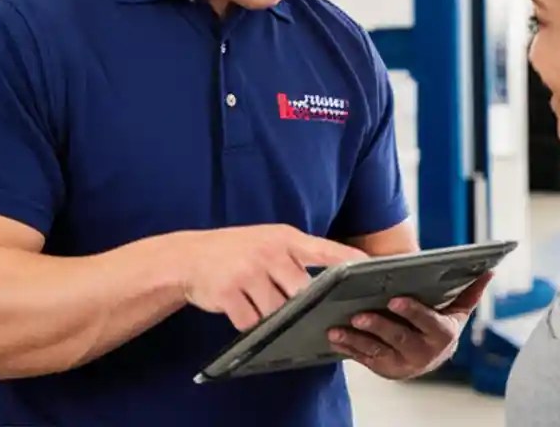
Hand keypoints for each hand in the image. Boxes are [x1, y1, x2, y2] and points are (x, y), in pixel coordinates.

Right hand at [177, 224, 365, 330]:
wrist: (188, 256)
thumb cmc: (237, 250)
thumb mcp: (270, 240)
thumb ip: (298, 256)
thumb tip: (333, 279)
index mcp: (285, 238)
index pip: (326, 251)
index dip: (350, 262)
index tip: (371, 271)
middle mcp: (269, 252)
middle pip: (302, 292)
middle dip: (298, 303)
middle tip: (287, 301)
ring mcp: (248, 272)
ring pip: (276, 311)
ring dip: (269, 314)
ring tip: (254, 298)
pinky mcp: (228, 293)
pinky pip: (250, 322)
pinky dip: (248, 321)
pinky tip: (238, 306)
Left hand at [327, 273, 492, 379]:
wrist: (431, 356)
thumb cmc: (441, 324)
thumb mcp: (458, 310)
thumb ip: (470, 291)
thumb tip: (489, 270)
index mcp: (442, 335)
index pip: (428, 322)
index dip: (413, 312)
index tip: (395, 299)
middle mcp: (423, 354)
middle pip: (398, 338)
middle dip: (378, 326)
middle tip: (358, 315)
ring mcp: (402, 364)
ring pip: (377, 351)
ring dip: (356, 340)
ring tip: (337, 328)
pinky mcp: (384, 369)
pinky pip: (364, 359)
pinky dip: (348, 349)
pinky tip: (334, 337)